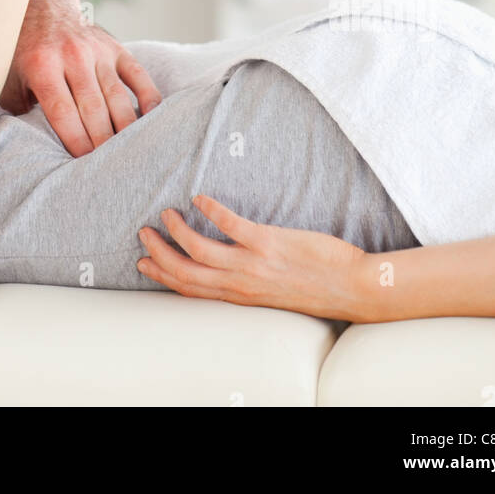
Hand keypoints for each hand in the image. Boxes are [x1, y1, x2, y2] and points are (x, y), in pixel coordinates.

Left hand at [0, 0, 161, 156]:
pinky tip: (152, 122)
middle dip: (101, 144)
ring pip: (117, 98)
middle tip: (108, 171)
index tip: (81, 166)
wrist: (42, 5)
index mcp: (42, 65)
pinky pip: (138, 76)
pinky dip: (149, 99)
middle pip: (93, 110)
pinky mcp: (115, 47)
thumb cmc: (22, 52)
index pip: (63, 113)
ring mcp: (98, 51)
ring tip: (129, 157)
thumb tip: (31, 148)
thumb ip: (19, 110)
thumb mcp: (9, 79)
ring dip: (125, 130)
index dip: (74, 142)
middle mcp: (73, 56)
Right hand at [136, 194, 368, 321]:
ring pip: (199, 250)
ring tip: (166, 213)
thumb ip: (250, 282)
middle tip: (144, 233)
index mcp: (240, 296)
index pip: (191, 289)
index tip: (144, 264)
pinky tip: (200, 197)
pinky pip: (230, 225)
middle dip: (160, 254)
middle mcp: (240, 283)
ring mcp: (252, 264)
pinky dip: (211, 210)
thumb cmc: (317, 289)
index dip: (163, 277)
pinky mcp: (268, 242)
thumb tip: (235, 267)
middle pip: (186, 272)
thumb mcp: (274, 294)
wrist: (351, 288)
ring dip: (177, 231)